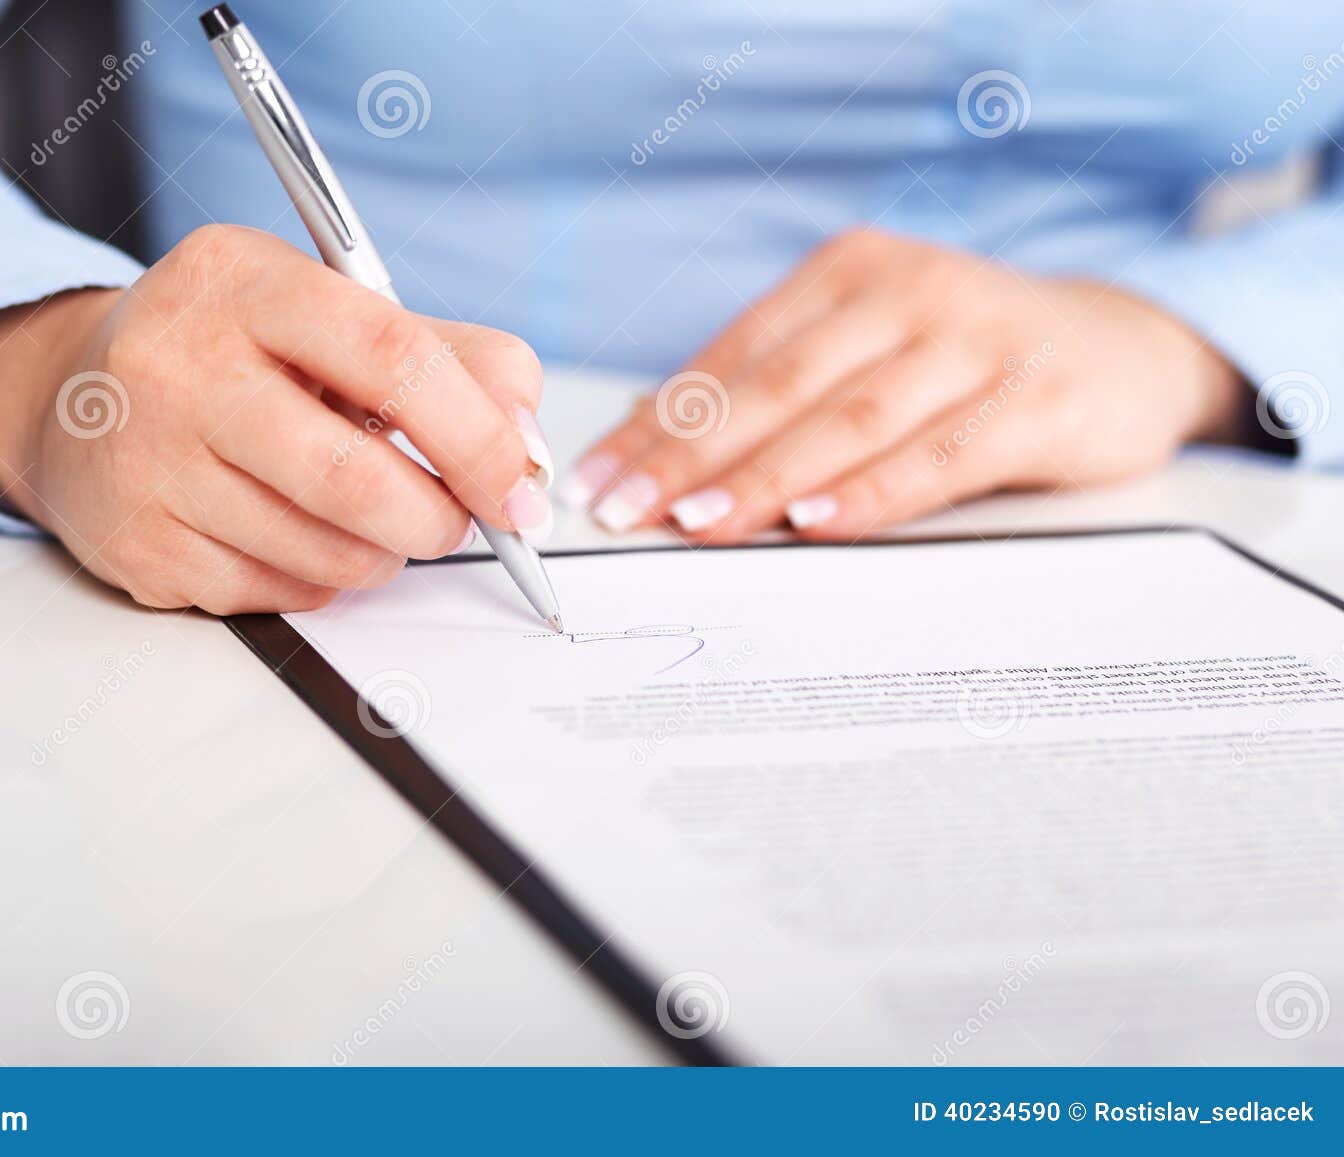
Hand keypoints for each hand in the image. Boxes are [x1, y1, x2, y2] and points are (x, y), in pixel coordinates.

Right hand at [0, 224, 552, 613]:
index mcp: (244, 281)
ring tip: (368, 517)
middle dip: (437, 520)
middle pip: (356, 480)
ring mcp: (148, 460)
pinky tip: (293, 532)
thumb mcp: (334, 314)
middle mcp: (179, 364)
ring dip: (382, 554)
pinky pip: (278, 592)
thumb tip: (530, 446)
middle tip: (456, 521)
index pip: (392, 358)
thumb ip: (452, 358)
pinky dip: (320, 578)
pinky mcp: (137, 544)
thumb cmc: (234, 353)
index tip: (523, 487)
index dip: (478, 437)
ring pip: (325, 552)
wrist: (77, 401)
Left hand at [562, 229, 1248, 541]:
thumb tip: (659, 448)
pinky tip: (815, 525)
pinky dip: (872, 492)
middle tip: (625, 511)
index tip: (598, 480)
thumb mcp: (868, 347)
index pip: (731, 357)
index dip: (658, 422)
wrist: (1123, 348)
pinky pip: (938, 453)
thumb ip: (779, 387)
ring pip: (848, 418)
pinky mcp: (1036, 398)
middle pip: (776, 386)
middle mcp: (906, 290)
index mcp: (848, 271)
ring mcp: (975, 338)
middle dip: (688, 455)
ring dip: (765, 477)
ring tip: (698, 524)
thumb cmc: (965, 359)